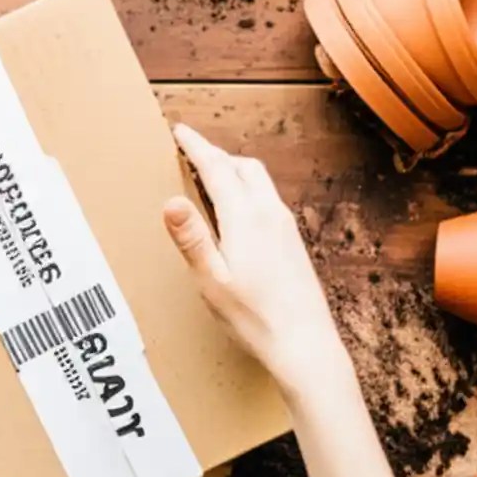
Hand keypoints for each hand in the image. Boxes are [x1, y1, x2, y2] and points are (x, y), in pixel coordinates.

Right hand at [164, 123, 347, 390]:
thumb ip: (192, 239)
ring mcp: (287, 228)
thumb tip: (170, 201)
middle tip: (190, 152)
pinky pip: (268, 200)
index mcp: (247, 218)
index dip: (196, 146)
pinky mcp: (293, 243)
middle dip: (216, 154)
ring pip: (259, 182)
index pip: (217, 168)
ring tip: (210, 176)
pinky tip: (237, 211)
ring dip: (233, 171)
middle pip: (243, 167)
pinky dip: (247, 190)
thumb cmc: (255, 319)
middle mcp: (271, 215)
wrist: (305, 345)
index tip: (179, 131)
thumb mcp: (212, 281)